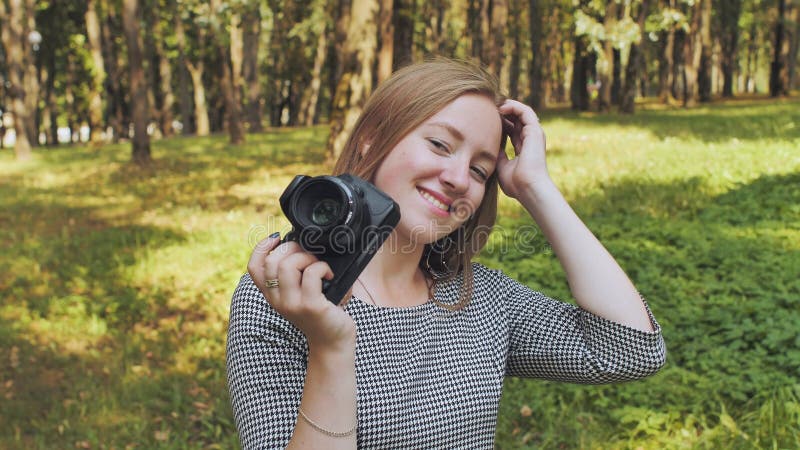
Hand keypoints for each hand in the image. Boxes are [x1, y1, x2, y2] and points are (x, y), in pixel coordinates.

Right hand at [247, 235, 355, 351]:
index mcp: (272, 296)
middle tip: (309, 254)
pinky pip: (311, 273)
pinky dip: (322, 268)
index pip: (253, 268)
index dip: (261, 247)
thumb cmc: (320, 314)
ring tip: (319, 265)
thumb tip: (301, 244)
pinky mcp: (311, 306)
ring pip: (288, 265)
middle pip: (272, 261)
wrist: (332, 344)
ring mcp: (293, 304)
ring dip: (307, 257)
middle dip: (292, 248)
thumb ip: (294, 275)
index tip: (277, 238)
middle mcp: (278, 301)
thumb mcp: (300, 294)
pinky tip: (329, 275)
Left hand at [496, 100, 550, 198]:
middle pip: (516, 118)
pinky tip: (501, 108)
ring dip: (507, 106)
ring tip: (493, 104)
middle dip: (503, 111)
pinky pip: (525, 111)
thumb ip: (498, 156)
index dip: (500, 122)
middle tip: (488, 108)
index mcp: (523, 147)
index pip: (512, 129)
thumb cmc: (517, 184)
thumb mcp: (502, 167)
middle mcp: (530, 138)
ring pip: (521, 112)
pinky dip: (514, 107)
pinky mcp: (535, 131)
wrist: (529, 188)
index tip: (485, 119)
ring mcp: (533, 134)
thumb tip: (490, 147)